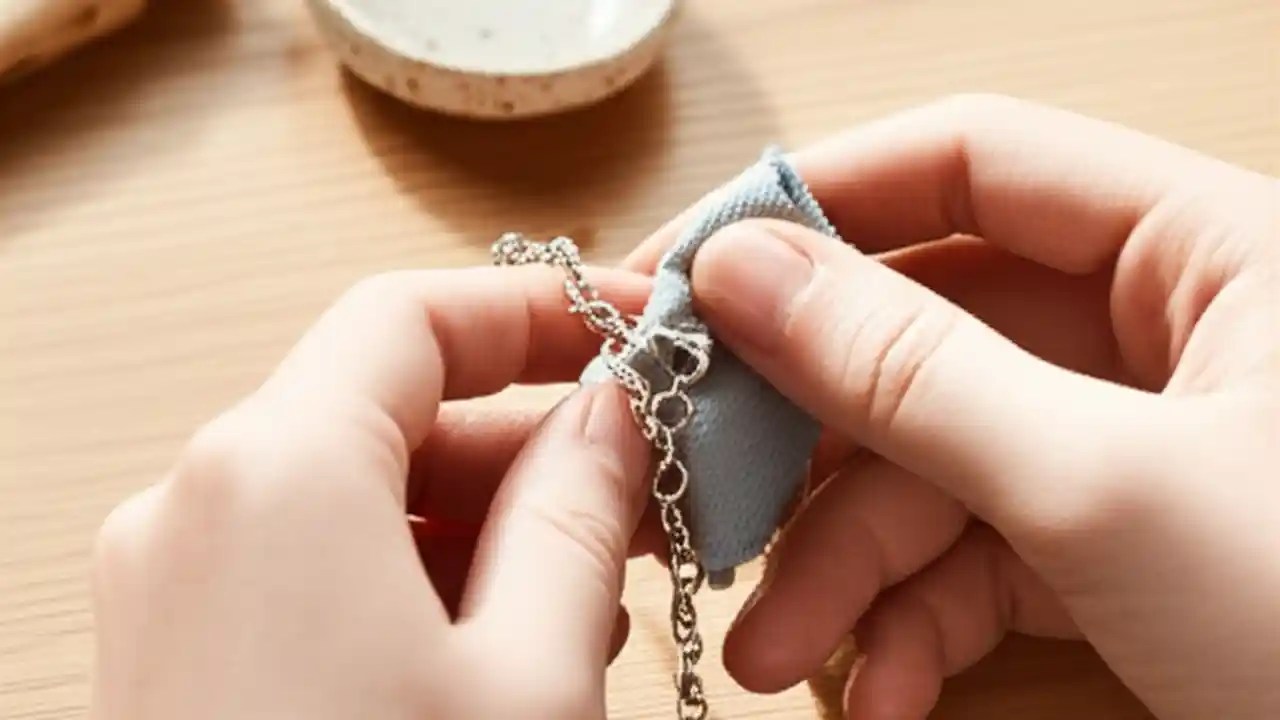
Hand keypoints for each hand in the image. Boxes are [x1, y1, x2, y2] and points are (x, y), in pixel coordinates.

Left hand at [90, 267, 657, 719]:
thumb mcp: (533, 674)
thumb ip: (578, 510)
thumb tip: (612, 410)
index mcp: (276, 469)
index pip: (412, 316)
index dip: (532, 308)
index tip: (626, 323)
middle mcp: (200, 505)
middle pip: (387, 404)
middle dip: (526, 434)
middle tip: (644, 478)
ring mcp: (177, 584)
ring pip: (358, 491)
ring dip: (484, 514)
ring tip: (595, 577)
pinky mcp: (183, 654)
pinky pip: (317, 566)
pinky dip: (420, 574)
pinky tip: (504, 640)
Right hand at [629, 95, 1278, 719]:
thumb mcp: (1104, 489)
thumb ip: (911, 372)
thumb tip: (747, 271)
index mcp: (1200, 251)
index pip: (973, 166)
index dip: (821, 203)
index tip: (692, 267)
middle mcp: (1158, 335)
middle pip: (926, 338)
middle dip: (813, 441)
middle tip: (703, 491)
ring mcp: (1129, 447)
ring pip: (933, 467)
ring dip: (846, 566)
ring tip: (779, 653)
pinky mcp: (1113, 548)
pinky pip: (977, 557)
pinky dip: (914, 624)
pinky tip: (879, 690)